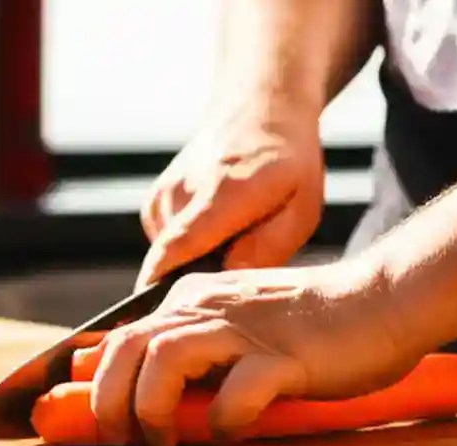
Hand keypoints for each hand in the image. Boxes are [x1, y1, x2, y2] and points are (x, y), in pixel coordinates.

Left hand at [89, 260, 419, 445]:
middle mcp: (207, 307)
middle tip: (122, 439)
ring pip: (165, 360)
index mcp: (192, 300)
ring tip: (166, 441)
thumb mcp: (237, 326)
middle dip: (110, 401)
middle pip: (127, 347)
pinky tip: (233, 433)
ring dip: (153, 408)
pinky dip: (225, 420)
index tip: (103, 425)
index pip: (120, 337)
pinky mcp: (285, 356)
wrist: (382, 300)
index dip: (98, 385)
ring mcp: (245, 329)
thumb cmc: (310, 327)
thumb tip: (146, 394)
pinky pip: (236, 392)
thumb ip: (196, 348)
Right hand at [136, 99, 324, 289]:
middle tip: (230, 285)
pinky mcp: (154, 203)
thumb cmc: (288, 164)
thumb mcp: (301, 208)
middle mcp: (183, 193)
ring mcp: (163, 196)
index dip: (162, 290)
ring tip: (233, 243)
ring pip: (170, 257)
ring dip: (197, 264)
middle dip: (193, 286)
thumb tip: (229, 279)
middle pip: (172, 263)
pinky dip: (189, 249)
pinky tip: (217, 231)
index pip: (178, 248)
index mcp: (223, 193)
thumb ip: (268, 247)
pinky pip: (166, 245)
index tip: (157, 322)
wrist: (258, 112)